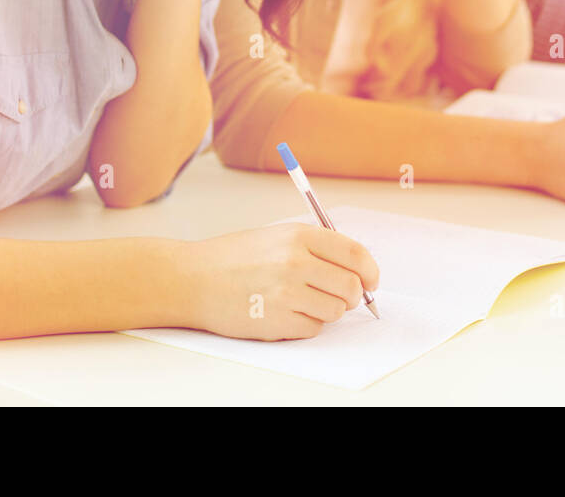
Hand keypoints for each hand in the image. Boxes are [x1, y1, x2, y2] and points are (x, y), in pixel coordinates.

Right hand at [178, 223, 379, 340]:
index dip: (370, 270)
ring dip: (328, 310)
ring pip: (335, 311)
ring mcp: (286, 293)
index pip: (355, 254)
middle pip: (350, 286)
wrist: (193, 279)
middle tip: (342, 296)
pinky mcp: (276, 321)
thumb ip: (316, 247)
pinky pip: (314, 329)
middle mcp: (295, 262)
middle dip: (352, 295)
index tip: (371, 281)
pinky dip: (308, 324)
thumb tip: (356, 268)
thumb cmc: (234, 257)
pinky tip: (288, 312)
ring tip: (305, 301)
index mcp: (299, 235)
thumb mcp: (277, 235)